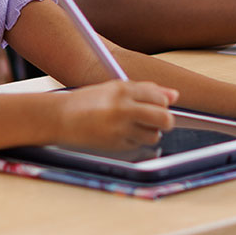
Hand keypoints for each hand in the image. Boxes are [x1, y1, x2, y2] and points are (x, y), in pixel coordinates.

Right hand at [54, 80, 177, 150]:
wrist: (60, 117)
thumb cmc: (88, 101)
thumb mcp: (115, 88)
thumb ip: (145, 90)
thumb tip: (175, 95)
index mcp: (122, 90)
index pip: (159, 97)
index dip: (162, 103)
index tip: (156, 105)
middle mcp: (123, 109)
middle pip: (164, 118)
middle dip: (166, 121)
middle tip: (157, 120)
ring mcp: (119, 129)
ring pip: (154, 135)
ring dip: (149, 132)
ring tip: (133, 126)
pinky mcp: (115, 145)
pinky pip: (138, 145)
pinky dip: (134, 141)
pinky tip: (120, 134)